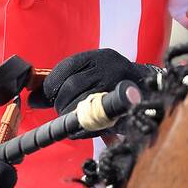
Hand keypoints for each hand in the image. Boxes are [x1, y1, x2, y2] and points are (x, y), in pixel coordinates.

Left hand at [27, 48, 156, 137]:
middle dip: (60, 102)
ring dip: (69, 116)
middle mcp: (111, 70)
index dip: (51, 85)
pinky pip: (92, 123)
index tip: (48, 95)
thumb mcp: (94, 74)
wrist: (154, 94)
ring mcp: (118, 91)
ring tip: (74, 116)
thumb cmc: (116, 84)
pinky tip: (84, 126)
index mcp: (101, 58)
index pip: (66, 68)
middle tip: (62, 109)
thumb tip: (32, 99)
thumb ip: (64, 82)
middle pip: (71, 87)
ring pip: (79, 105)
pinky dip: (81, 128)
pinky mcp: (122, 113)